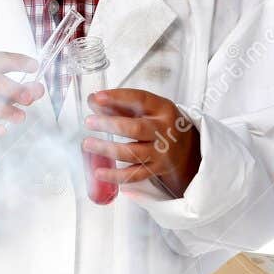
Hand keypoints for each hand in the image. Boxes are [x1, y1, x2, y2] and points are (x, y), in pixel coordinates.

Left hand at [83, 88, 201, 196]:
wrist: (186, 149)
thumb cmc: (160, 124)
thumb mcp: (148, 109)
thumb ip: (121, 104)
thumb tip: (92, 100)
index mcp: (163, 109)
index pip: (141, 99)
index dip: (118, 97)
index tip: (98, 97)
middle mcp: (164, 130)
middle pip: (136, 128)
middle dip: (109, 124)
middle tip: (89, 122)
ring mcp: (161, 152)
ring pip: (132, 153)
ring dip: (107, 149)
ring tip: (87, 144)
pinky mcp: (156, 169)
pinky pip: (134, 174)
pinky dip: (115, 175)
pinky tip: (99, 172)